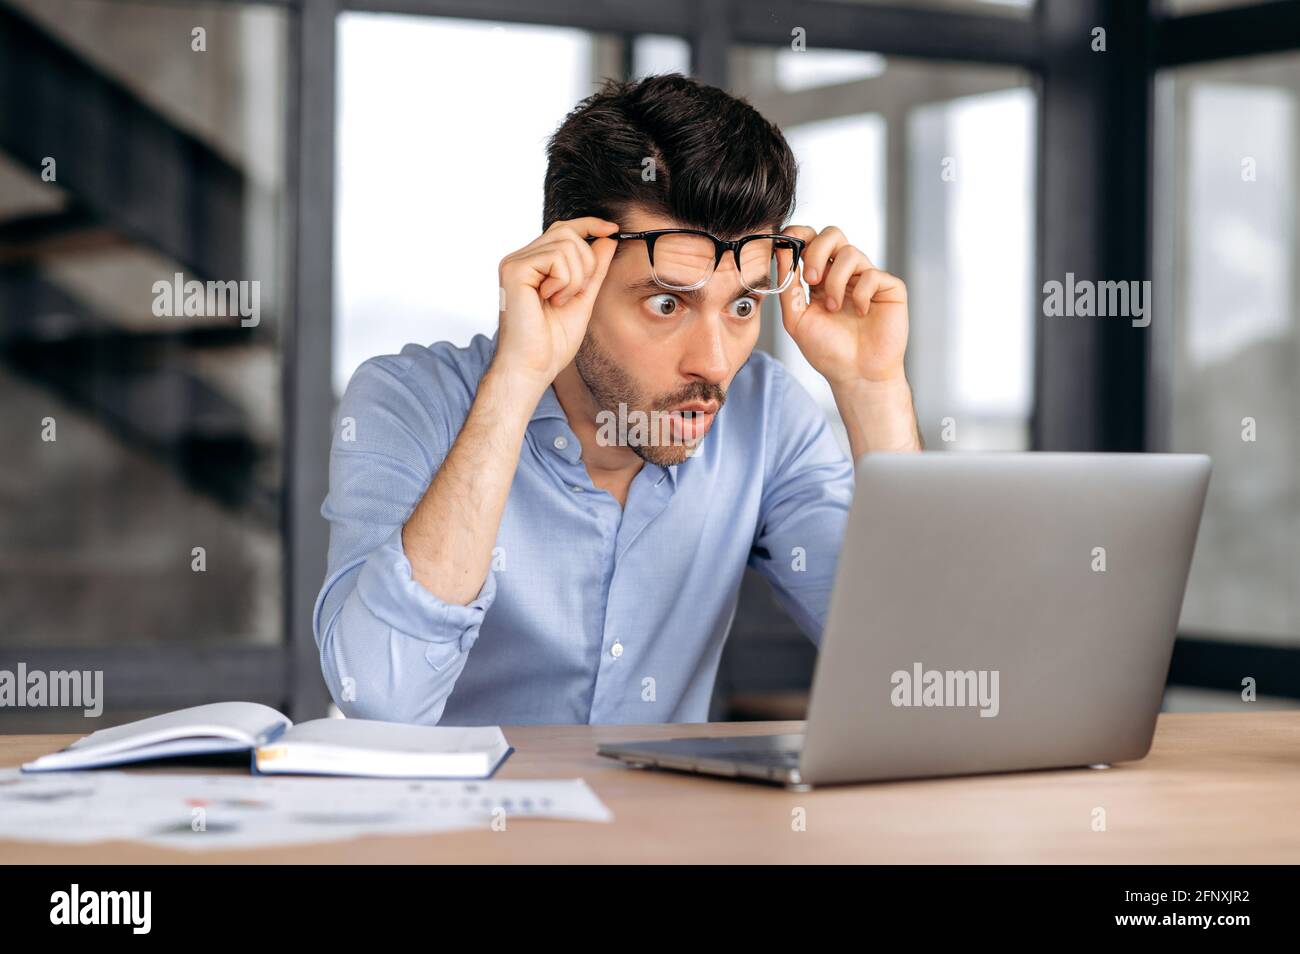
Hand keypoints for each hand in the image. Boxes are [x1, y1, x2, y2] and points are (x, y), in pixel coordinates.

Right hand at [493, 217, 618, 389]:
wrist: (534, 366)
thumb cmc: (552, 342)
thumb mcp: (583, 298)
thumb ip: (594, 269)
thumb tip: (608, 239)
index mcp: (534, 264)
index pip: (563, 229)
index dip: (589, 225)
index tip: (612, 230)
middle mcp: (521, 259)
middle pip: (567, 231)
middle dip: (586, 262)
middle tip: (576, 292)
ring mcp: (515, 262)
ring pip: (566, 243)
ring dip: (575, 277)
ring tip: (559, 301)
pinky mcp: (514, 269)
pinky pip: (556, 257)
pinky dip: (564, 281)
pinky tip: (550, 300)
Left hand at [777, 225, 908, 387]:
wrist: (856, 375)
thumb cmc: (828, 351)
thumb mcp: (797, 318)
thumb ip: (788, 285)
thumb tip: (781, 251)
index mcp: (821, 278)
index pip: (811, 241)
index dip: (800, 235)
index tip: (787, 244)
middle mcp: (844, 274)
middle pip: (832, 234)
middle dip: (817, 252)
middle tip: (811, 279)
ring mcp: (867, 278)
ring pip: (850, 253)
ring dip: (837, 281)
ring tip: (834, 308)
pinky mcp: (890, 287)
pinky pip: (872, 274)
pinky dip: (861, 294)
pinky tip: (861, 313)